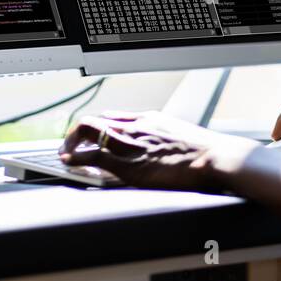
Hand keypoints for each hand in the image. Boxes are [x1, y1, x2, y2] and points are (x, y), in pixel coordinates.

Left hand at [60, 110, 257, 191]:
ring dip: (72, 143)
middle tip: (70, 145)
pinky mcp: (131, 164)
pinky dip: (78, 158)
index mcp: (150, 119)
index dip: (96, 125)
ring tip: (64, 154)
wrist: (216, 158)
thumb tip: (158, 147)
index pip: (112, 116)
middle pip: (96, 120)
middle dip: (78, 132)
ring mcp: (132, 143)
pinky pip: (96, 156)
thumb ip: (163, 138)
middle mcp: (137, 126)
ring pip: (91, 131)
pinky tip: (71, 163)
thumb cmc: (204, 152)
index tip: (88, 134)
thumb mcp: (180, 136)